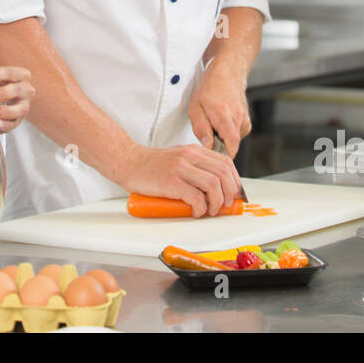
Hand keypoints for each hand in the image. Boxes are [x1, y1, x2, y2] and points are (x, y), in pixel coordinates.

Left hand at [0, 59, 32, 132]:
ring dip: (5, 111)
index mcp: (17, 74)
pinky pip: (14, 124)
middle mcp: (24, 90)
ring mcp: (22, 106)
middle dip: (3, 93)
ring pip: (21, 109)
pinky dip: (6, 124)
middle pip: (20, 90)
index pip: (11, 73)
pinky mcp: (16, 121)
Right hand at [119, 143, 241, 217]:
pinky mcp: (171, 182)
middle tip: (224, 204)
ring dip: (216, 203)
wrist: (129, 163)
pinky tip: (196, 212)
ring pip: (213, 185)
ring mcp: (180, 168)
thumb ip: (196, 165)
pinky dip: (200, 208)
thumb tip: (215, 185)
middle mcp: (190, 156)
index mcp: (194, 151)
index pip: (226, 162)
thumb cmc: (152, 165)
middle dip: (229, 193)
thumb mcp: (179, 157)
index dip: (234, 180)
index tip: (232, 193)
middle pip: (223, 174)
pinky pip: (196, 197)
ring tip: (210, 210)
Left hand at [188, 58, 251, 155]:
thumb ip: (201, 128)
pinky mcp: (247, 123)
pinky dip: (228, 134)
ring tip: (214, 124)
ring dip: (223, 138)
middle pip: (231, 145)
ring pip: (233, 141)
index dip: (223, 155)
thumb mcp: (195, 107)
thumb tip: (208, 146)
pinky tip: (222, 123)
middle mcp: (238, 118)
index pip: (231, 144)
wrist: (227, 74)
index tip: (213, 156)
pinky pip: (237, 136)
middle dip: (219, 145)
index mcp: (224, 114)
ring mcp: (245, 120)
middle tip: (208, 134)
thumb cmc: (209, 89)